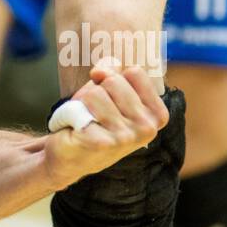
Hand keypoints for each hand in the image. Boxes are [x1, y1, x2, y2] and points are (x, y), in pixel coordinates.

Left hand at [44, 62, 168, 190]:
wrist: (70, 155)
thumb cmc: (93, 120)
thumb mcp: (107, 91)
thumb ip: (111, 73)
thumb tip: (101, 70)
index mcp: (157, 114)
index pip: (136, 72)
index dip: (114, 76)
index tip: (108, 94)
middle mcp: (147, 128)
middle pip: (114, 81)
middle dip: (96, 89)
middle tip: (92, 110)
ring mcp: (127, 138)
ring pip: (97, 92)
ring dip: (83, 101)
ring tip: (85, 118)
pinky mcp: (104, 143)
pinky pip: (84, 106)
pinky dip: (74, 112)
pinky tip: (77, 129)